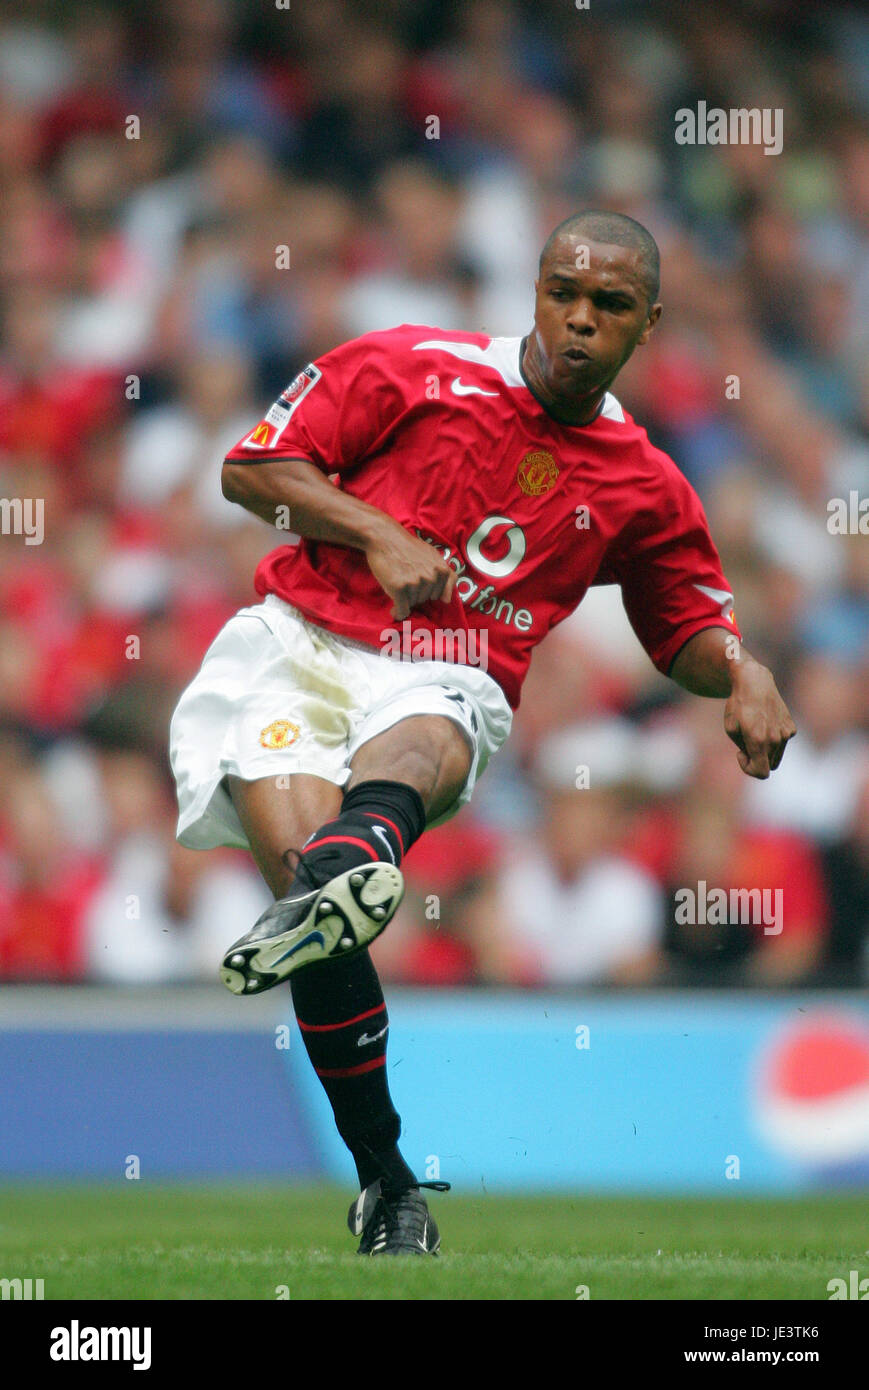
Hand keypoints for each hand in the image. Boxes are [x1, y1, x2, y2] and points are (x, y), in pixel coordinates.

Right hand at [364, 521, 456, 620]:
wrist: (385, 538)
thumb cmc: (407, 548)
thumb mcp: (433, 555)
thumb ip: (445, 574)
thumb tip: (446, 600)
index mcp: (441, 570)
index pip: (439, 595)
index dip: (427, 590)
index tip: (419, 582)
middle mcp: (431, 577)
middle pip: (425, 600)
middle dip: (415, 593)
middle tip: (405, 577)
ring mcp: (415, 582)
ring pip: (412, 604)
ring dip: (404, 599)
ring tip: (397, 582)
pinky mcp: (399, 587)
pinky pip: (402, 610)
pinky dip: (398, 612)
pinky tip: (394, 609)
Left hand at [723, 659, 795, 777]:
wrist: (755, 682)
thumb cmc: (738, 705)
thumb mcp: (731, 729)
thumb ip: (743, 749)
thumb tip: (755, 757)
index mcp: (758, 741)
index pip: (761, 773)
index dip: (748, 769)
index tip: (741, 754)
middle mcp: (775, 739)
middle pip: (768, 766)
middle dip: (756, 760)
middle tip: (746, 744)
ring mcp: (785, 733)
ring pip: (776, 756)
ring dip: (765, 751)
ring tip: (755, 733)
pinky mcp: (791, 727)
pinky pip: (782, 742)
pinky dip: (774, 739)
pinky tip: (765, 723)